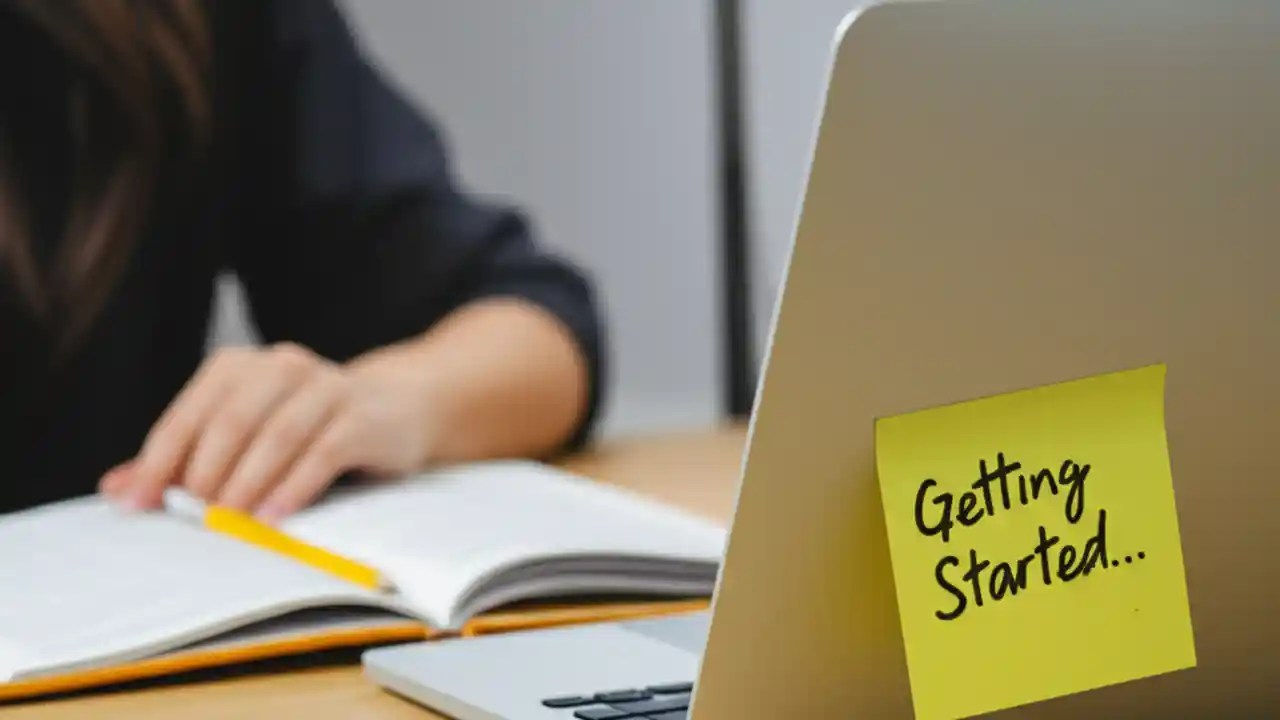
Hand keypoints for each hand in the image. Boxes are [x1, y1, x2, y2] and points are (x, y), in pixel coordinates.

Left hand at [100, 343, 432, 520]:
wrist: (400, 407)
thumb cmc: (312, 427)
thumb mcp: (249, 435)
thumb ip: (187, 459)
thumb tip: (119, 488)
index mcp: (245, 366)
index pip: (191, 413)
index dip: (159, 459)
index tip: (136, 502)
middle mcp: (284, 366)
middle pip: (232, 420)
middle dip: (206, 473)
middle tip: (193, 516)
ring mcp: (328, 388)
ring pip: (277, 434)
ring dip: (248, 483)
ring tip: (230, 522)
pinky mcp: (362, 417)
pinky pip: (323, 452)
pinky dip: (294, 487)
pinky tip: (275, 518)